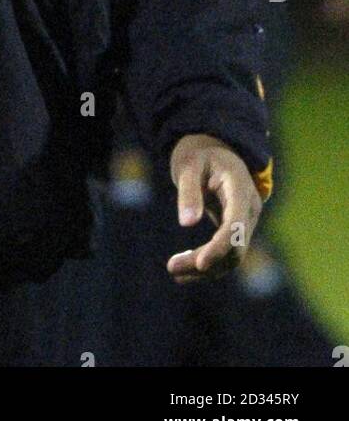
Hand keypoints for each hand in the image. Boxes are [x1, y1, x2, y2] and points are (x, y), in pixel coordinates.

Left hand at [167, 133, 262, 282]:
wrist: (215, 149)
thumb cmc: (199, 154)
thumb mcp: (188, 165)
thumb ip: (188, 191)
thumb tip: (187, 224)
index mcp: (240, 187)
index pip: (235, 224)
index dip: (220, 246)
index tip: (200, 263)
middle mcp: (249, 207)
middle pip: (234, 246)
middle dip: (206, 262)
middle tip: (171, 267)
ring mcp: (247, 220)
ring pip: (232, 255)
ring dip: (205, 268)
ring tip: (174, 270)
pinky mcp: (238, 228)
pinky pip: (227, 252)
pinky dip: (208, 263)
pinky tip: (184, 270)